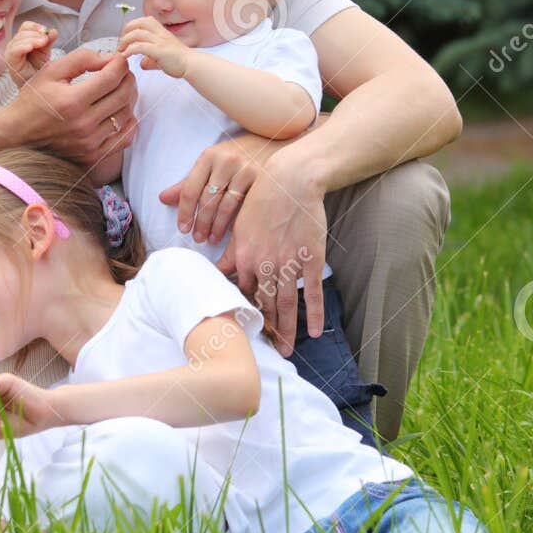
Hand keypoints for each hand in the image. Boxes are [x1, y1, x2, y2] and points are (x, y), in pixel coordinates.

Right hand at [4, 21, 56, 85]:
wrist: (36, 85)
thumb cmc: (38, 69)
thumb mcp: (45, 52)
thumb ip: (48, 41)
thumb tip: (53, 30)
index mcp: (23, 39)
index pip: (26, 26)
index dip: (35, 26)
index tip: (45, 31)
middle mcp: (15, 44)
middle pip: (23, 31)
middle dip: (36, 34)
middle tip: (45, 40)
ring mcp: (11, 52)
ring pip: (19, 39)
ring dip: (32, 39)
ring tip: (42, 43)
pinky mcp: (10, 60)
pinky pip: (15, 50)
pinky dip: (23, 47)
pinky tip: (30, 47)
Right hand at [7, 47, 136, 168]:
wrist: (19, 132)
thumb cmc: (35, 99)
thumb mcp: (52, 70)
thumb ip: (82, 58)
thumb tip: (111, 58)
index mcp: (72, 101)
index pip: (112, 77)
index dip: (120, 64)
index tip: (118, 59)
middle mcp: (83, 124)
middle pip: (124, 95)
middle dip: (128, 78)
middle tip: (121, 72)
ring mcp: (90, 143)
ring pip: (127, 115)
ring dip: (128, 98)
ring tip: (119, 89)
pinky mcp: (93, 155)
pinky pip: (125, 137)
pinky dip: (128, 121)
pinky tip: (118, 111)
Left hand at [118, 16, 190, 76]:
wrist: (191, 65)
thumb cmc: (179, 61)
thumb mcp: (163, 56)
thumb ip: (151, 58)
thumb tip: (141, 64)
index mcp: (162, 32)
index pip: (145, 20)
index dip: (133, 26)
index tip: (126, 36)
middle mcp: (160, 34)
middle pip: (139, 23)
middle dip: (127, 30)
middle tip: (121, 42)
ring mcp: (160, 41)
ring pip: (137, 33)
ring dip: (125, 41)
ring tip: (121, 50)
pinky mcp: (159, 51)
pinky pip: (140, 46)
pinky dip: (130, 50)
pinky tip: (126, 56)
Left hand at [160, 132, 284, 244]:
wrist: (276, 142)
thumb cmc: (240, 155)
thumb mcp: (213, 163)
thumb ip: (189, 181)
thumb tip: (163, 198)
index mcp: (209, 156)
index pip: (189, 188)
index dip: (183, 212)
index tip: (182, 228)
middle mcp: (225, 160)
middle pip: (206, 199)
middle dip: (199, 222)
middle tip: (196, 238)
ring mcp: (245, 169)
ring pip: (224, 206)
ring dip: (215, 227)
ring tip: (209, 239)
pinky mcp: (261, 179)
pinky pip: (243, 207)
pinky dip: (233, 223)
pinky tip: (228, 233)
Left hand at [216, 147, 327, 356]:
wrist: (292, 180)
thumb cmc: (264, 198)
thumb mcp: (240, 223)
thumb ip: (232, 250)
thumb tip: (219, 268)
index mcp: (244, 257)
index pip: (242, 292)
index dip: (244, 311)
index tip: (244, 330)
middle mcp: (265, 265)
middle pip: (264, 304)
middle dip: (265, 330)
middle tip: (266, 352)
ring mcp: (289, 264)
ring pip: (286, 304)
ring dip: (286, 330)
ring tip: (287, 351)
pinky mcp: (311, 260)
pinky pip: (312, 292)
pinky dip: (313, 313)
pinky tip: (313, 332)